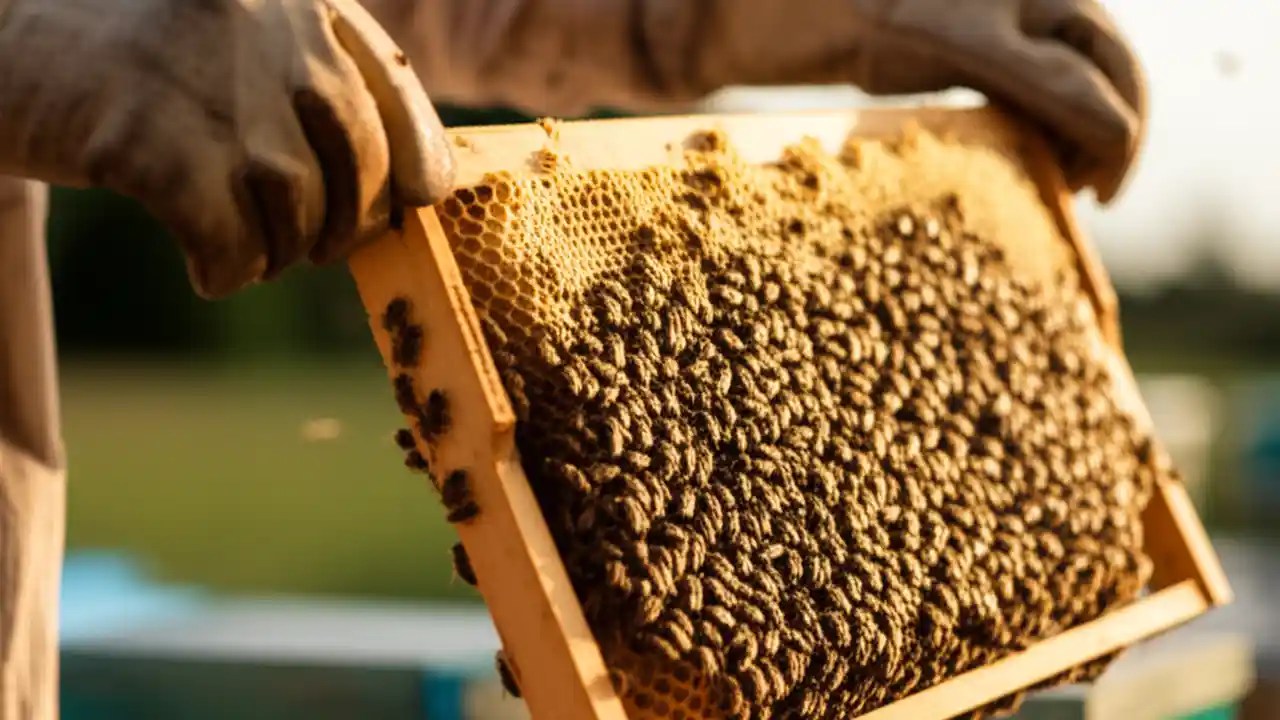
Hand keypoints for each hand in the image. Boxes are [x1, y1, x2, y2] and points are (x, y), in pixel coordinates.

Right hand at [0, 0, 454, 297]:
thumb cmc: (133, 60)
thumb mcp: (235, 39)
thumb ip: (312, 86)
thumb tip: (405, 187)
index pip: (391, 80)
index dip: (418, 152)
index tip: (420, 198)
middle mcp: (262, 29)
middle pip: (354, 158)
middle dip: (344, 221)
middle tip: (314, 247)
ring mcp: (207, 84)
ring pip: (297, 208)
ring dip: (279, 251)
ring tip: (245, 253)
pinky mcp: (148, 142)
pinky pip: (230, 241)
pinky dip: (227, 271)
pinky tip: (207, 271)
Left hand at [857, 0, 1145, 202]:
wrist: (853, 14)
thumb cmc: (914, 18)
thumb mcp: (984, 50)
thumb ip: (1052, 85)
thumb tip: (1119, 134)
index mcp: (1072, 7)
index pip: (1124, 81)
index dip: (1123, 142)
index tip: (1101, 197)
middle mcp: (1060, 21)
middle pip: (1106, 94)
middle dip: (1096, 149)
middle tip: (1072, 197)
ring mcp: (1030, 44)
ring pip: (1072, 105)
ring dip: (1067, 147)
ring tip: (1048, 186)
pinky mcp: (997, 66)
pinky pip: (1036, 108)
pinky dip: (1036, 138)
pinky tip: (1022, 165)